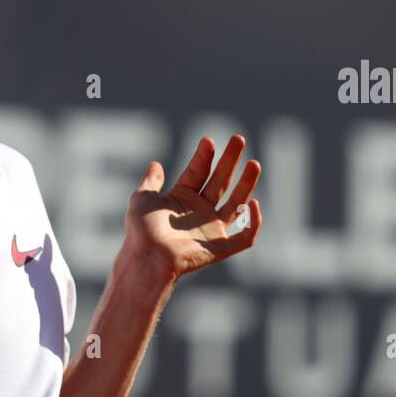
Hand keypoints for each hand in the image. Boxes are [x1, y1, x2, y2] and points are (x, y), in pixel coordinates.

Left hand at [125, 135, 262, 279]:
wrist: (147, 257)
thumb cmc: (141, 231)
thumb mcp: (142, 199)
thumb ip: (151, 181)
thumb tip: (155, 163)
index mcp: (182, 198)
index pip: (198, 172)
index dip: (204, 156)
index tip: (208, 141)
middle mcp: (199, 212)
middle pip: (220, 182)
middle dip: (230, 161)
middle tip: (238, 139)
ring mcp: (211, 229)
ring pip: (237, 203)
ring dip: (247, 184)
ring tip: (254, 163)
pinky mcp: (220, 247)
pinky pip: (245, 236)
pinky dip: (253, 222)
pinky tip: (253, 203)